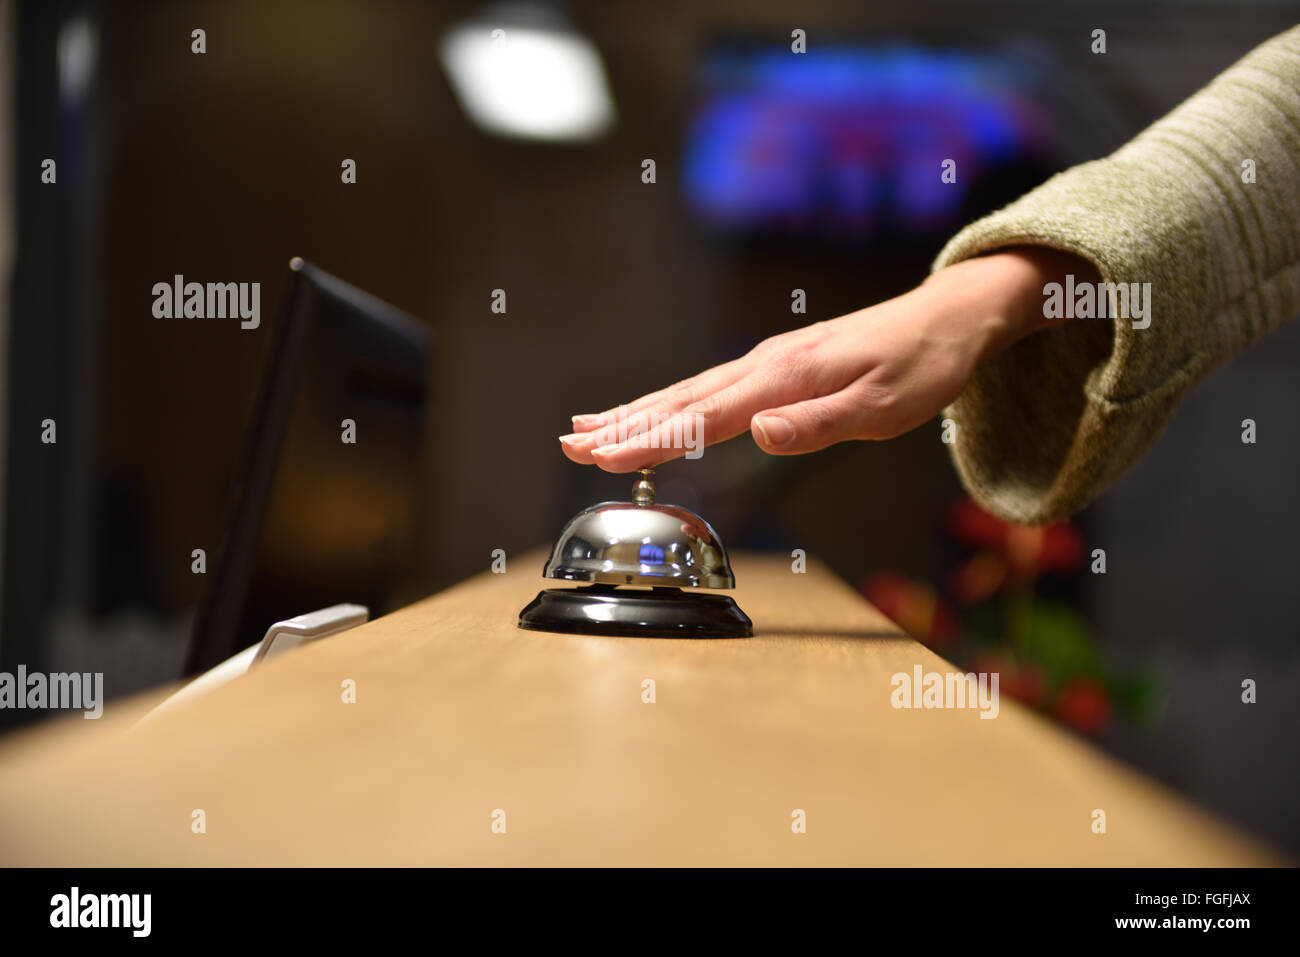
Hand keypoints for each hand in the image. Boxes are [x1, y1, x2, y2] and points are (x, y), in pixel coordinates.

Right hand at [559, 247, 1096, 471]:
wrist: (948, 318)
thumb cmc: (922, 367)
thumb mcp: (885, 407)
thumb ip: (819, 423)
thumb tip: (759, 433)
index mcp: (786, 378)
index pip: (704, 416)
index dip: (650, 440)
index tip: (603, 457)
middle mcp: (765, 365)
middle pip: (679, 400)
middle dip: (622, 425)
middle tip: (570, 445)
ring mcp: (765, 362)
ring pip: (685, 390)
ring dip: (634, 411)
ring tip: (587, 427)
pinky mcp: (774, 365)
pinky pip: (705, 385)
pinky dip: (668, 399)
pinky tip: (652, 407)